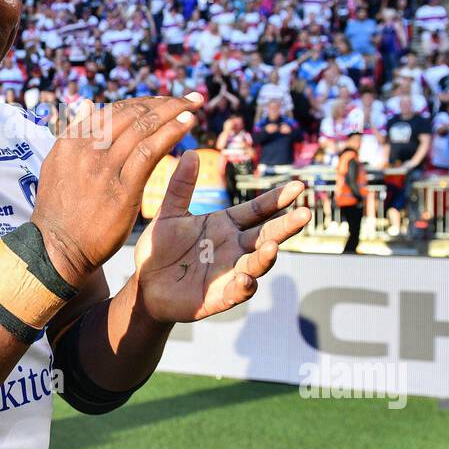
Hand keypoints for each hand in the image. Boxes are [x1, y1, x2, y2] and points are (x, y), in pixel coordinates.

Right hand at [30, 95, 201, 285]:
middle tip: (187, 99)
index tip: (163, 102)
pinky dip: (171, 133)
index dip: (143, 102)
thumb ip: (74, 133)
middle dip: (164, 102)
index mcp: (72, 141)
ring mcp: (104, 168)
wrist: (57, 250)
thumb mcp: (57, 164)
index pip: (113, 110)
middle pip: (131, 113)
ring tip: (193, 105)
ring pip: (143, 127)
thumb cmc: (61, 212)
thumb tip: (86, 103)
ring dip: (173, 112)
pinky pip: (150, 151)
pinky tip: (187, 125)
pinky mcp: (122, 188)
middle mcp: (87, 149)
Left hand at [131, 161, 311, 323]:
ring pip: (256, 264)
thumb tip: (189, 152)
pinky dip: (243, 286)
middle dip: (285, 226)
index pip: (256, 210)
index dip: (277, 199)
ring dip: (266, 256)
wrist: (144, 284)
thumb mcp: (168, 213)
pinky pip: (236, 292)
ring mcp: (229, 272)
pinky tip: (245, 278)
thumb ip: (181, 186)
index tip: (297, 186)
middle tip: (305, 214)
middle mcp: (234, 248)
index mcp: (225, 225)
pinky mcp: (218, 296)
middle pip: (265, 235)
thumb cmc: (159, 248)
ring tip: (272, 246)